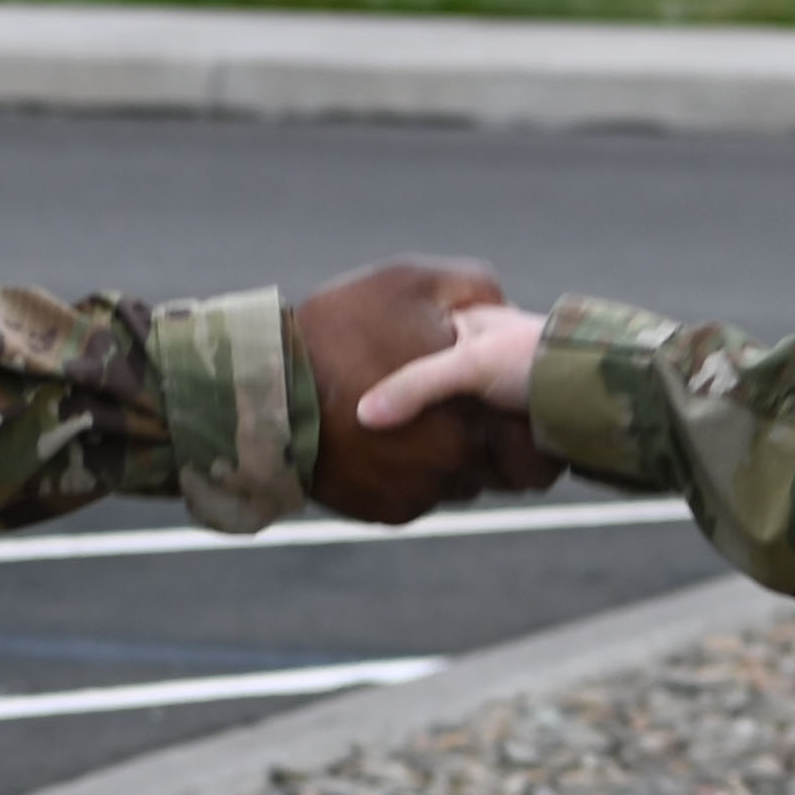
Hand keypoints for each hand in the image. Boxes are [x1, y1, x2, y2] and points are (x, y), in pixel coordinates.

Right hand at [296, 260, 555, 522]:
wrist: (265, 395)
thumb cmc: (336, 330)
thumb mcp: (408, 282)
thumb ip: (470, 287)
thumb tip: (502, 300)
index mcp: (471, 405)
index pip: (529, 423)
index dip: (518, 402)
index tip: (502, 385)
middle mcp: (457, 460)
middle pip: (496, 455)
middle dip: (480, 430)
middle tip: (448, 401)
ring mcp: (426, 491)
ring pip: (460, 481)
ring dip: (446, 457)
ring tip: (411, 422)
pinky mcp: (394, 512)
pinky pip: (421, 496)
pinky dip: (409, 475)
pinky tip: (383, 444)